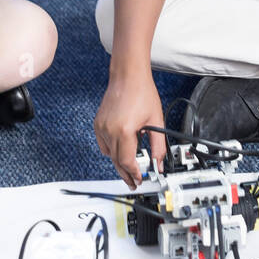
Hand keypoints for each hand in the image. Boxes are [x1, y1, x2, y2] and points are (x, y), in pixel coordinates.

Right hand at [94, 73, 164, 188]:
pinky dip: (111, 150)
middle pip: (116, 161)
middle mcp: (110, 129)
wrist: (128, 76)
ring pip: (109, 154)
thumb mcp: (156, 121)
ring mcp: (102, 126)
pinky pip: (103, 144)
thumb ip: (158, 146)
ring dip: (119, 162)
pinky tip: (120, 151)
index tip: (139, 179)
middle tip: (134, 181)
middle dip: (126, 173)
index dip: (134, 173)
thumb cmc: (141, 92)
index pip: (127, 162)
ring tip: (130, 167)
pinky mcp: (98, 123)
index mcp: (124, 130)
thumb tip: (159, 163)